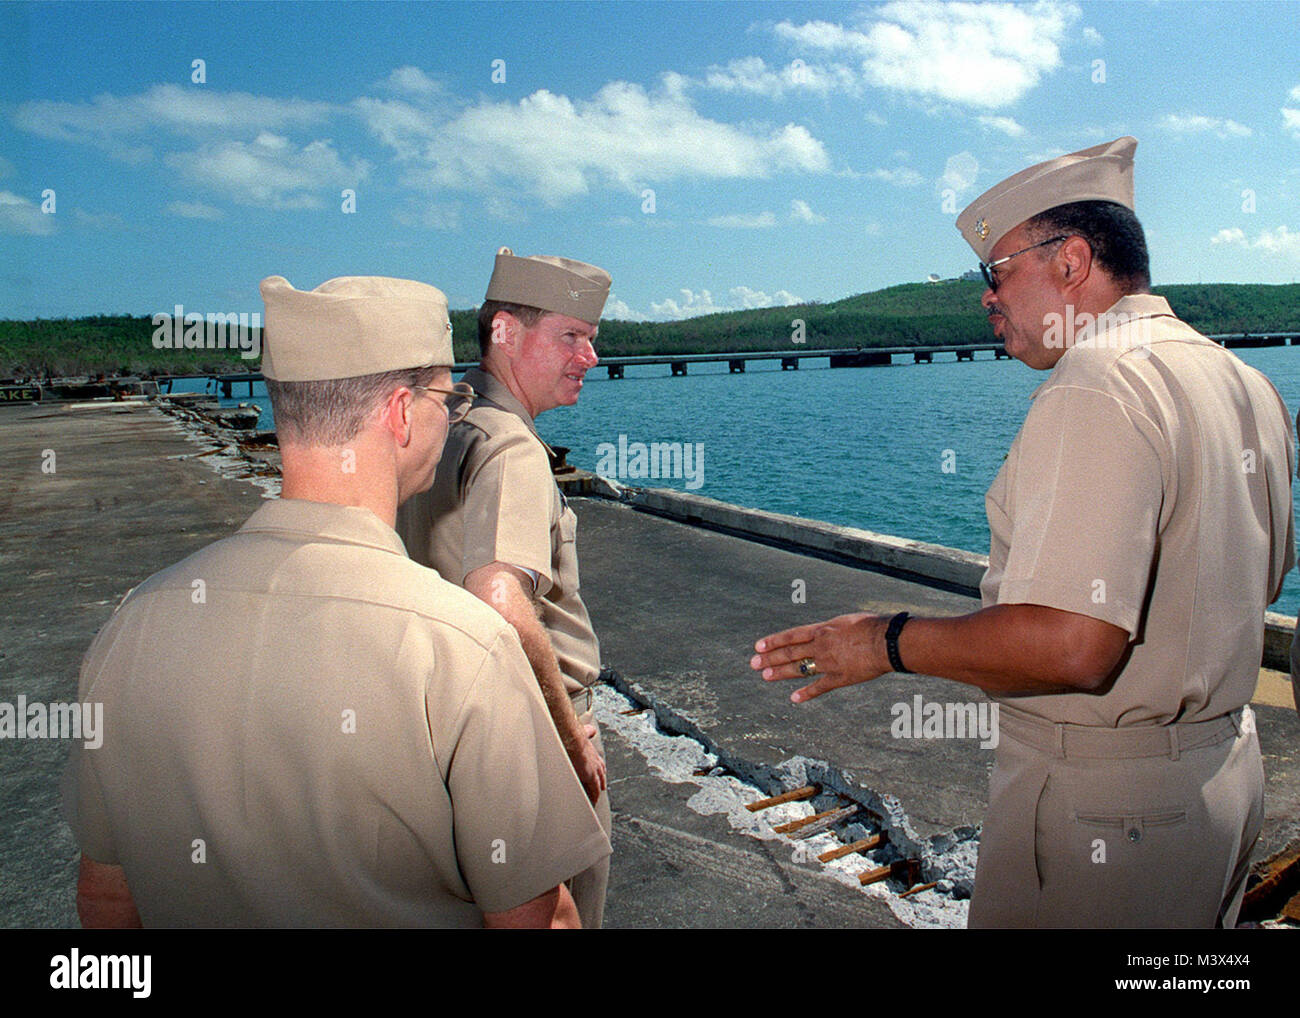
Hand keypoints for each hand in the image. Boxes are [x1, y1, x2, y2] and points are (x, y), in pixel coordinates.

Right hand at [570, 723, 606, 804]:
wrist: (571, 739)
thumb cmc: (572, 735)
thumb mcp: (583, 732)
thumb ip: (588, 731)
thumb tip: (592, 729)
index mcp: (593, 751)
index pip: (599, 762)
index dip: (599, 769)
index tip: (600, 774)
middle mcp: (596, 760)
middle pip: (602, 773)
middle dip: (601, 780)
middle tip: (601, 787)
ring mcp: (595, 769)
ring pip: (599, 782)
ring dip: (597, 789)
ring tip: (596, 797)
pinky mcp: (591, 777)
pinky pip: (595, 790)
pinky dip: (594, 795)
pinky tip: (594, 801)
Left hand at [750, 612, 890, 702]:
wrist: (887, 640)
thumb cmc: (871, 626)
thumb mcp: (846, 621)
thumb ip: (832, 629)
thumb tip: (824, 632)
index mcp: (822, 630)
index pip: (791, 636)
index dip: (773, 642)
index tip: (758, 646)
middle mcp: (820, 646)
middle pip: (790, 653)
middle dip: (770, 658)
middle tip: (753, 664)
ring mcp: (828, 663)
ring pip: (799, 669)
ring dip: (781, 673)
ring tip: (765, 676)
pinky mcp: (840, 677)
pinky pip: (820, 687)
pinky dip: (807, 693)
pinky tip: (794, 698)